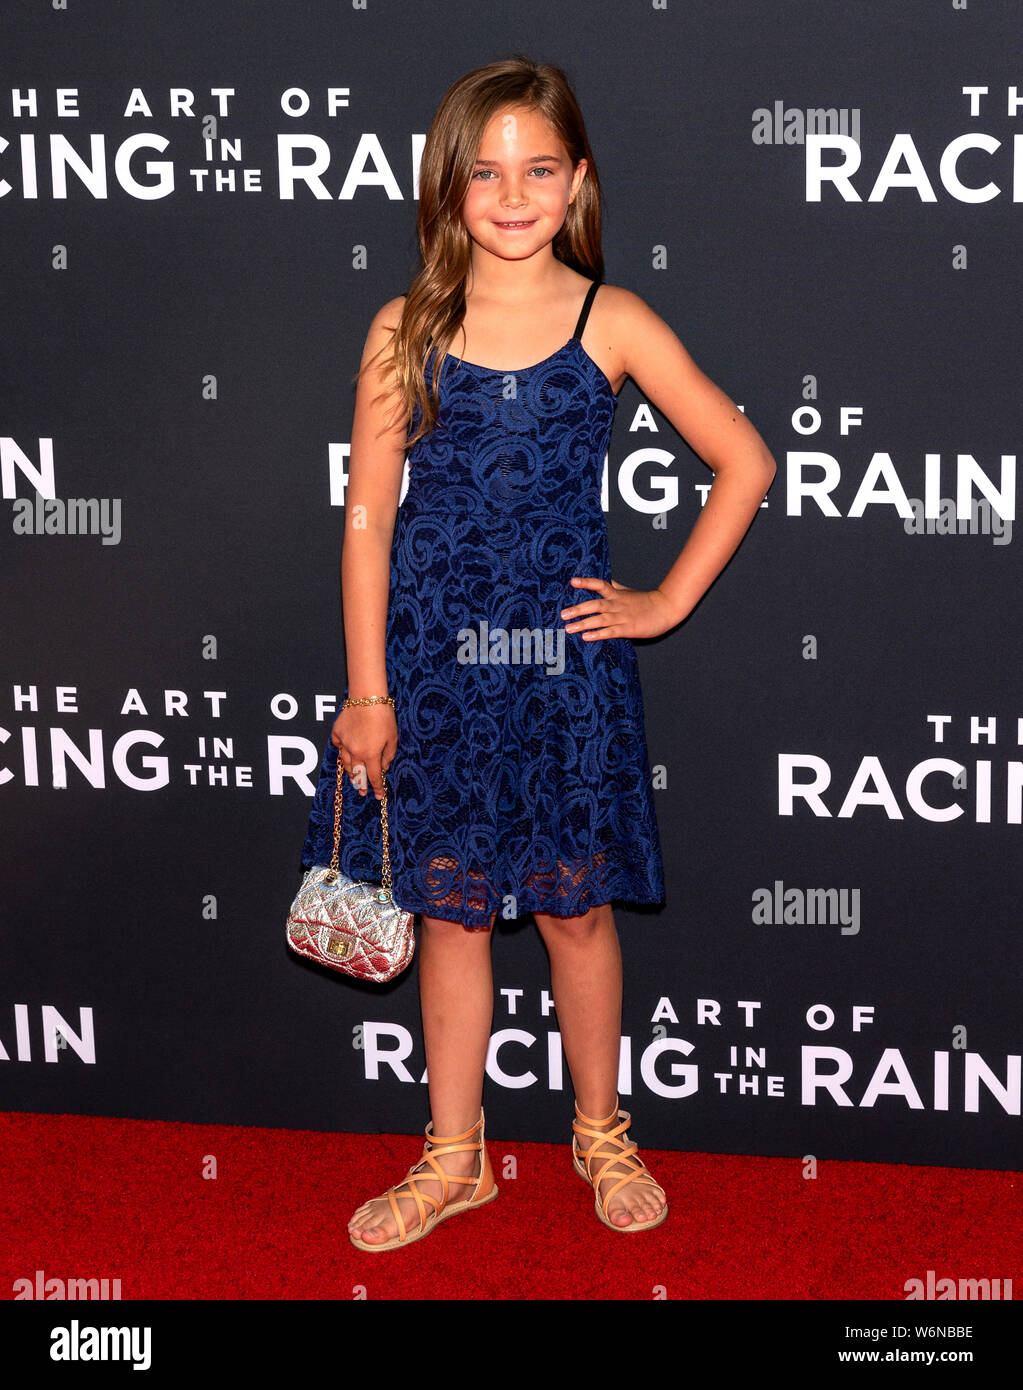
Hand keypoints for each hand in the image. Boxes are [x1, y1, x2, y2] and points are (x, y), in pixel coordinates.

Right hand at [330, 703, 397, 799]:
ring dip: (351, 771)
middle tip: (363, 791)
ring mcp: (344, 743)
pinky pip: (338, 746)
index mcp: (371, 754)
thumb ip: (388, 756)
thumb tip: (383, 767)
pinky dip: (343, 751)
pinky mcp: (337, 733)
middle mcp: (355, 751)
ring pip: (346, 763)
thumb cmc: (384, 716)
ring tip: (354, 777)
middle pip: (357, 773)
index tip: (379, 796)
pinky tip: (346, 753)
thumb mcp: (393, 738)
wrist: (367, 697)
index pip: (374, 777)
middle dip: (361, 784)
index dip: (377, 788)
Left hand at [560, 577, 682, 640]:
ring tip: (569, 628)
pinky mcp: (627, 629)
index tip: (572, 582)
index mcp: (617, 594)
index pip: (599, 585)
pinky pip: (610, 632)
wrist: (666, 609)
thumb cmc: (646, 601)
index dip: (586, 583)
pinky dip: (598, 634)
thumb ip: (615, 586)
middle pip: (595, 605)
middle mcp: (617, 605)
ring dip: (583, 624)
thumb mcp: (628, 591)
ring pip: (600, 619)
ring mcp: (622, 617)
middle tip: (563, 614)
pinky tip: (586, 637)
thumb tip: (606, 579)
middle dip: (578, 609)